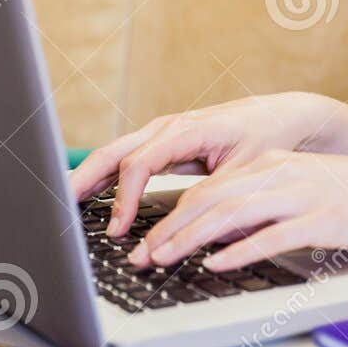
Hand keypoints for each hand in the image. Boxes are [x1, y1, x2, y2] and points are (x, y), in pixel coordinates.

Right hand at [67, 92, 341, 236]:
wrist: (285, 116)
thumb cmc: (269, 137)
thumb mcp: (246, 171)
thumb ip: (214, 196)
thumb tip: (187, 229)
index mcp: (188, 129)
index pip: (140, 163)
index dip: (124, 198)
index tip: (117, 230)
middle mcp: (171, 126)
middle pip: (116, 151)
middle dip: (85, 179)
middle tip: (61, 206)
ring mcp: (166, 133)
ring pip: (117, 153)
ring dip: (91, 177)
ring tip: (64, 203)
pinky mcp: (168, 144)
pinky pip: (130, 158)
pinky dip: (108, 175)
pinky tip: (91, 195)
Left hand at [127, 151, 347, 272]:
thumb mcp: (305, 188)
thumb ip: (265, 202)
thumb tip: (219, 232)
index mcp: (276, 162)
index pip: (211, 186)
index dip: (173, 213)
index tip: (148, 238)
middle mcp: (284, 172)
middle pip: (213, 199)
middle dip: (171, 229)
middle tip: (143, 255)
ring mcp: (305, 195)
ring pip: (234, 215)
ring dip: (193, 240)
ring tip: (167, 259)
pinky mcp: (325, 220)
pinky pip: (273, 237)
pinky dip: (239, 251)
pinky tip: (216, 264)